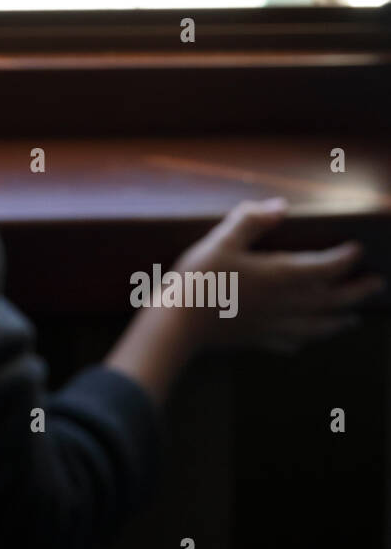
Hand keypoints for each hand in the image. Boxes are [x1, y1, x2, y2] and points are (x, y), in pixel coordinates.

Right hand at [170, 198, 384, 352]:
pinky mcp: (257, 340)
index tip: (358, 250)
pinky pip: (291, 342)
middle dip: (357, 291)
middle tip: (377, 284)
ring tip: (354, 318)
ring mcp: (272, 325)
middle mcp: (283, 303)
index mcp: (278, 276)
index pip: (324, 267)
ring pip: (317, 325)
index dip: (344, 258)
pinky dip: (307, 339)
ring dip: (340, 320)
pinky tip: (306, 340)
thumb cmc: (199, 279)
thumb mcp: (221, 240)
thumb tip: (280, 206)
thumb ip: (251, 220)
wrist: (177, 324)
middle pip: (331, 299)